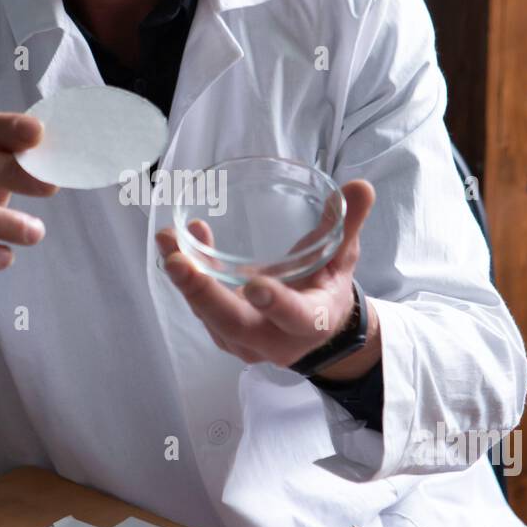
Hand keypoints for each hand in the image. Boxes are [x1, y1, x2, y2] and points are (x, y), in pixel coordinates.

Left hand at [155, 180, 374, 368]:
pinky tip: (178, 241)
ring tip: (167, 240)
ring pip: (208, 315)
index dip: (275, 304)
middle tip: (178, 261)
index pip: (294, 317)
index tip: (255, 284)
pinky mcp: (222, 333)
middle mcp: (272, 340)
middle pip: (233, 323)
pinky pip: (200, 306)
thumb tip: (359, 185)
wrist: (314, 334)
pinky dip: (188, 275)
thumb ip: (347, 224)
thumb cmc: (327, 290)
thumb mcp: (342, 260)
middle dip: (203, 294)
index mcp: (310, 322)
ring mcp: (242, 341)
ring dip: (185, 279)